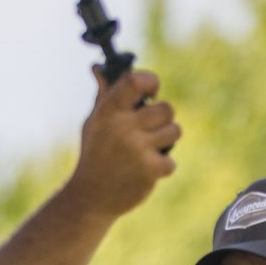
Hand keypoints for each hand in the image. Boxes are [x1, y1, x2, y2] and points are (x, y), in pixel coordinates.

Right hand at [70, 68, 180, 215]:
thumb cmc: (95, 154)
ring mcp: (137, 148)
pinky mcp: (149, 170)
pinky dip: (162, 166)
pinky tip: (145, 171)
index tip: (152, 92)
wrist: (90, 197)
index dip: (151, 82)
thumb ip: (103, 96)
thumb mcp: (94, 123)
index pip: (136, 80)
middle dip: (164, 119)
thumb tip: (98, 67)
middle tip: (151, 129)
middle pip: (167, 108)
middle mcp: (122, 126)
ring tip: (148, 150)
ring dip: (166, 141)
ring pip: (174, 131)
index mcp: (108, 111)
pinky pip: (171, 160)